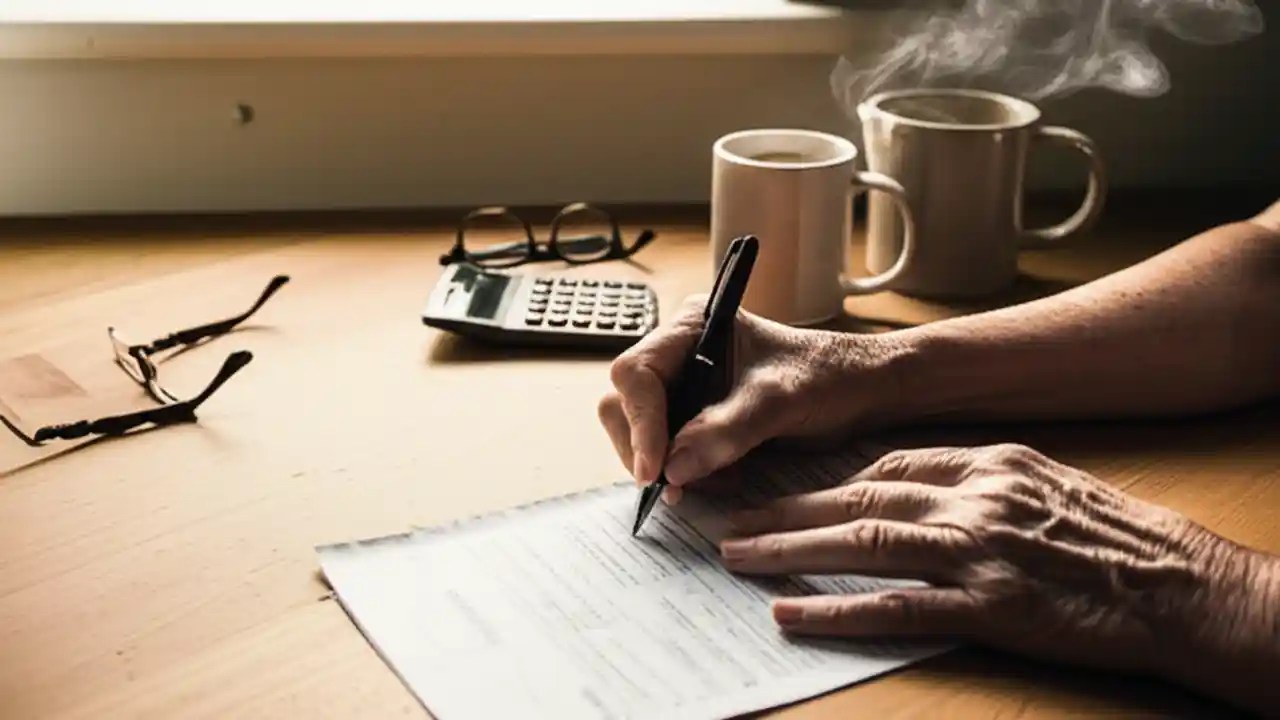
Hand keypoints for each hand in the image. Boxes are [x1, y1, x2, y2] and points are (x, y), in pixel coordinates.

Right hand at [598, 296, 905, 500]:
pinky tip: (719, 477)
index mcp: (692, 326)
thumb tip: (672, 468)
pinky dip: (684, 471)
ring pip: (639, 431)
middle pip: (625, 403)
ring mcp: (685, 386)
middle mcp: (679, 353)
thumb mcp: (779, 402)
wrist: (862, 393)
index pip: (637, 373)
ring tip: (712, 479)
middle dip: (646, 448)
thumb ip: (724, 430)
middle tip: (675, 488)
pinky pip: (666, 449)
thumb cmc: (828, 378)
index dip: (640, 422)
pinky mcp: (695, 417)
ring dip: (666, 465)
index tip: (655, 470)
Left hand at [719, 444, 1279, 709]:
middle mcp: (973, 500)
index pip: (883, 463)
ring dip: (791, 548)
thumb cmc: (1112, 535)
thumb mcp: (1041, 482)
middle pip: (857, 496)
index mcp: (985, 463)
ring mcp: (979, 553)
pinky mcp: (990, 609)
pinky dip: (838, 609)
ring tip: (739, 556)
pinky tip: (793, 613)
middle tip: (733, 516)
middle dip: (787, 507)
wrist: (1179, 585)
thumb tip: (909, 487)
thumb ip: (973, 480)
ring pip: (863, 541)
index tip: (779, 483)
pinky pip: (897, 607)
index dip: (822, 476)